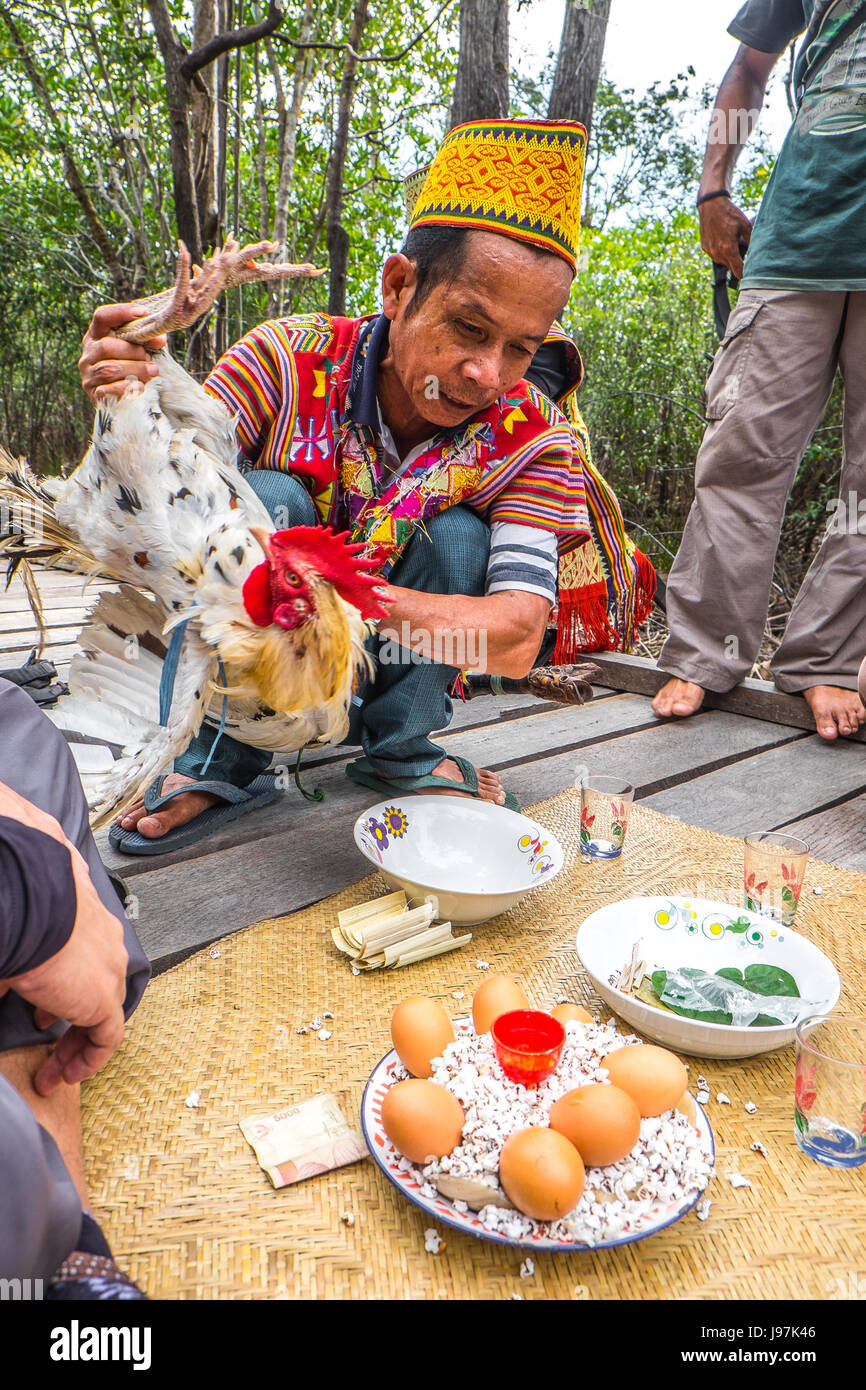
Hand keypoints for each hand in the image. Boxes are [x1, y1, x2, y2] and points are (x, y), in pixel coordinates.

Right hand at [0, 838, 128, 1094]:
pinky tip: (69, 1075)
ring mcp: (109, 971)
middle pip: (96, 989)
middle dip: (71, 1020)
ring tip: (54, 1072)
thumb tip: (1, 989)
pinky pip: (108, 1038)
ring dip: (77, 1045)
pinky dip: (90, 1058)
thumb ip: (13, 970)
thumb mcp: (16, 939)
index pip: (86, 961)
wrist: (30, 905)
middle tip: (47, 1038)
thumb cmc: (17, 912)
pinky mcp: (106, 999)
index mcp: (87, 922)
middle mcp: (106, 944)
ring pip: (102, 1015)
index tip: (43, 1014)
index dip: (64, 992)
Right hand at [78, 303, 166, 402]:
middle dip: (132, 352)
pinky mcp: (94, 395)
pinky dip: (126, 388)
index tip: (143, 313)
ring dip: (135, 369)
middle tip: (150, 357)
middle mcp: (89, 353)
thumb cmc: (133, 368)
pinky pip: (107, 390)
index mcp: (97, 335)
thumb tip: (159, 338)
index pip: (102, 317)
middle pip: (106, 347)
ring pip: (109, 369)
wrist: (126, 399)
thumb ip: (147, 341)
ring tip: (152, 371)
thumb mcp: (140, 350)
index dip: (121, 312)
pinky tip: (140, 387)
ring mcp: (89, 375)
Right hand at [698, 197, 752, 279]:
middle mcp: (717, 253)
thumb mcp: (745, 225)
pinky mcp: (705, 248)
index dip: (745, 274)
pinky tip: (724, 238)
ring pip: (723, 261)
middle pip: (730, 267)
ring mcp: (710, 251)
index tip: (750, 273)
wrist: (711, 205)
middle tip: (743, 249)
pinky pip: (716, 255)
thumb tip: (756, 253)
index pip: (738, 271)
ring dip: (729, 256)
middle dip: (738, 262)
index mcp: (728, 249)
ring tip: (732, 241)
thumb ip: (751, 241)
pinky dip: (721, 251)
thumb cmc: (729, 213)